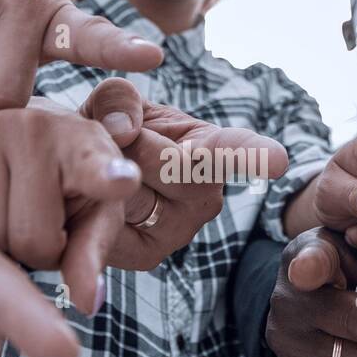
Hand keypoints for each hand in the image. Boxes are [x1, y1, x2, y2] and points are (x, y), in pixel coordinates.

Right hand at [0, 90, 141, 312]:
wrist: (29, 134)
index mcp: (89, 150)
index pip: (99, 169)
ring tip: (16, 208)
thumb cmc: (72, 183)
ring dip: (1, 241)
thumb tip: (87, 303)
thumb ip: (91, 257)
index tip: (124, 181)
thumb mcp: (94, 216)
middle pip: (29, 241)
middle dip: (37, 252)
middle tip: (43, 223)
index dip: (110, 178)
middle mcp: (41, 129)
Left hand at [93, 94, 289, 271]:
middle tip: (115, 143)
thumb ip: (117, 101)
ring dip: (109, 178)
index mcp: (213, 148)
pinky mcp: (149, 255)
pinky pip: (113, 224)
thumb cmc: (108, 135)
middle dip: (132, 147)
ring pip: (136, 193)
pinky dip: (93, 206)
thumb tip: (125, 131)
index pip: (238, 149)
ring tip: (105, 173)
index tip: (276, 161)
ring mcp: (181, 229)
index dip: (254, 154)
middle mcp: (208, 195)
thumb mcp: (111, 104)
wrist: (80, 181)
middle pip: (170, 165)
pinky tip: (93, 201)